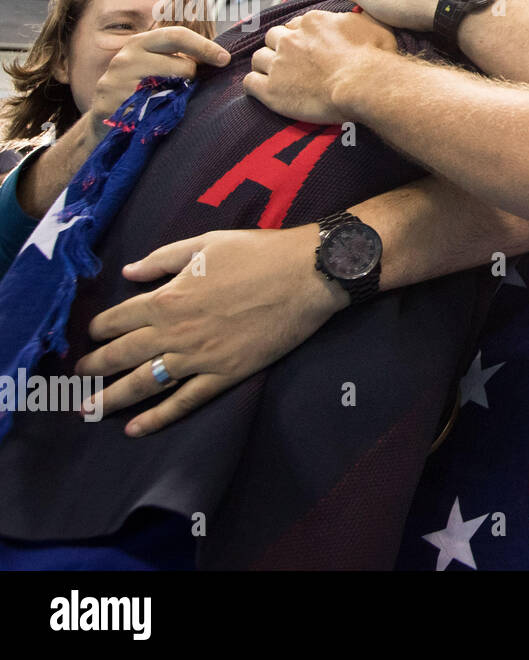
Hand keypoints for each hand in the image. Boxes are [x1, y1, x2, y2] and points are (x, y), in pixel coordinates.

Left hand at [78, 226, 346, 435]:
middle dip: (94, 367)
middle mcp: (175, 333)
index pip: (117, 319)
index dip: (97, 330)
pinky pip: (184, 402)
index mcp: (167, 298)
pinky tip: (135, 429)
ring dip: (112, 398)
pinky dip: (158, 418)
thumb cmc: (258, 254)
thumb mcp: (206, 244)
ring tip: (88, 410)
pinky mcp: (225, 375)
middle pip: (121, 356)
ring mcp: (199, 358)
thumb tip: (129, 272)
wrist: (307, 276)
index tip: (88, 337)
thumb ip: (163, 259)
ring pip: (145, 384)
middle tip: (77, 377)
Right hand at [91, 27, 229, 139]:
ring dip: (179, 97)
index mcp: (139, 43)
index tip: (225, 59)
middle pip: (182, 65)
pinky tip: (156, 114)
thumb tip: (221, 54)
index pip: (177, 35)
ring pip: (172, 89)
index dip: (205, 46)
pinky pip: (155, 111)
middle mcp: (125, 58)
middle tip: (189, 85)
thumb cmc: (142, 90)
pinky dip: (163, 114)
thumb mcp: (155, 65)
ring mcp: (116, 82)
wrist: (104, 122)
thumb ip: (179, 56)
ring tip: (166, 100)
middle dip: (194, 77)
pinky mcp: (113, 107)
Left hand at [245, 9, 395, 123]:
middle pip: (272, 38)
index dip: (300, 38)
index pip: (294, 25)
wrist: (365, 85)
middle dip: (279, 48)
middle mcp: (290, 39)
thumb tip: (361, 10)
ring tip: (279, 79)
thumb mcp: (376, 26)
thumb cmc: (375, 58)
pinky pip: (249, 83)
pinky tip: (265, 92)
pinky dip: (255, 86)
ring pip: (258, 59)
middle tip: (292, 63)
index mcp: (312, 22)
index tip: (308, 49)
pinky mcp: (271, 90)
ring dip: (266, 67)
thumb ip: (363, 15)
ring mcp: (278, 64)